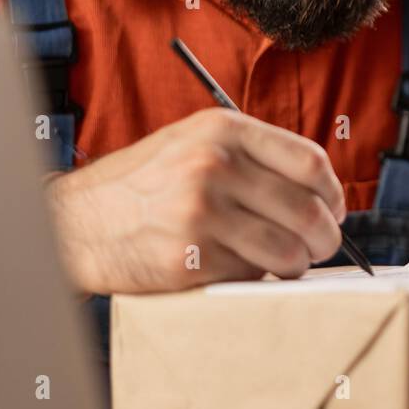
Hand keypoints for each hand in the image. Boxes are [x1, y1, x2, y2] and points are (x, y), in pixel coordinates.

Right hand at [43, 108, 345, 293]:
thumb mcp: (194, 142)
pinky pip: (251, 275)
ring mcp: (200, 213)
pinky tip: (238, 266)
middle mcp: (213, 166)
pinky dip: (255, 278)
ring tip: (286, 262)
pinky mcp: (189, 259)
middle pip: (308, 210)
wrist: (74, 221)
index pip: (310, 162)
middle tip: (320, 246)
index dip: (333, 193)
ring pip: (287, 250)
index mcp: (222, 130)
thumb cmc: (144, 183)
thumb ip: (252, 154)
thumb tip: (320, 189)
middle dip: (324, 237)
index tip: (334, 209)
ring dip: (297, 264)